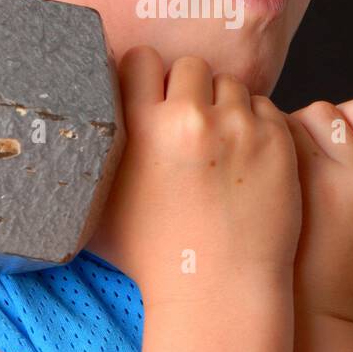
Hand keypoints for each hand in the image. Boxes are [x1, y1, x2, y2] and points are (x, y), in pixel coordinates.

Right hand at [86, 46, 302, 308]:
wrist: (219, 292)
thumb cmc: (153, 260)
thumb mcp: (98, 208)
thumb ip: (92, 157)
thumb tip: (74, 121)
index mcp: (142, 127)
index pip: (142, 59)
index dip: (146, 77)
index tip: (151, 98)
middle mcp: (191, 119)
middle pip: (190, 66)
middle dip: (188, 91)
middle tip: (188, 126)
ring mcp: (239, 128)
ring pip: (231, 85)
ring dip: (224, 108)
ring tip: (218, 148)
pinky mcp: (277, 142)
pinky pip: (265, 109)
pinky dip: (255, 127)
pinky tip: (244, 161)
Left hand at [283, 96, 352, 325]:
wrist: (309, 312)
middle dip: (348, 123)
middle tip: (330, 156)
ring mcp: (349, 184)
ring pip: (326, 110)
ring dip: (310, 127)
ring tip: (303, 163)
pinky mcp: (305, 180)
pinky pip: (290, 125)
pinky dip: (281, 137)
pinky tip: (279, 167)